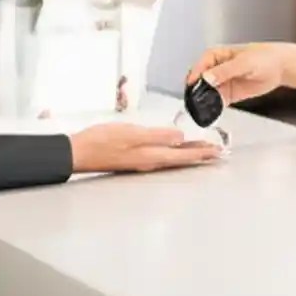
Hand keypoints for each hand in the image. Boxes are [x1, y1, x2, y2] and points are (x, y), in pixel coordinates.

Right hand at [68, 123, 220, 172]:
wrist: (78, 152)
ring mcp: (142, 161)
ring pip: (172, 159)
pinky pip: (162, 157)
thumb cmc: (101, 141)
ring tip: (202, 150)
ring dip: (188, 154)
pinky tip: (174, 149)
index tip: (217, 151)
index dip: (201, 153)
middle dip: (199, 155)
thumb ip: (157, 136)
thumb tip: (180, 137)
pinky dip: (174, 153)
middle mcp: (150, 162)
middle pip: (181, 159)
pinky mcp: (134, 158)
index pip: (183, 155)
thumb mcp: (131, 133)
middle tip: (216, 152)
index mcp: (151, 156)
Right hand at [188, 42, 295, 103]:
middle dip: (198, 91)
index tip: (191, 87)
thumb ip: (225, 70)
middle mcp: (216, 69)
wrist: (280, 67)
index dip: (194, 77)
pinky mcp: (229, 94)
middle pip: (200, 81)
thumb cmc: (264, 57)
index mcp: (216, 56)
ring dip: (204, 101)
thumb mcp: (244, 62)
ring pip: (207, 93)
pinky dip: (214, 107)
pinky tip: (213, 110)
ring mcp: (222, 82)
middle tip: (197, 100)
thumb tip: (207, 77)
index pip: (199, 66)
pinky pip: (217, 102)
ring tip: (204, 107)